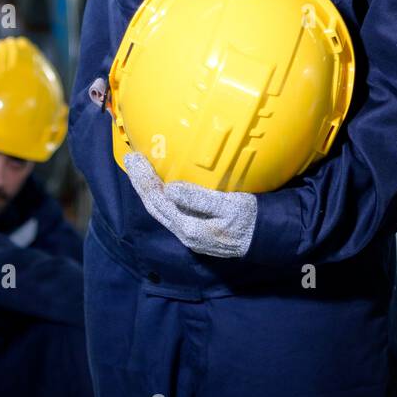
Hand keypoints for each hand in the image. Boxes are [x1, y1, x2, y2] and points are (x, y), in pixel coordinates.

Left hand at [124, 152, 256, 258]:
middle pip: (154, 206)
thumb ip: (199, 200)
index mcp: (189, 228)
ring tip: (139, 169)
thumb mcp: (230, 206)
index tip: (135, 159)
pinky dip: (159, 194)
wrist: (265, 238)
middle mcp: (184, 233)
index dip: (144, 180)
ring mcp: (188, 233)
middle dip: (140, 182)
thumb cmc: (250, 219)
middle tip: (131, 158)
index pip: (158, 202)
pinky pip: (169, 210)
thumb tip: (169, 189)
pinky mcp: (195, 229)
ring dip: (147, 188)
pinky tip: (159, 184)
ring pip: (160, 210)